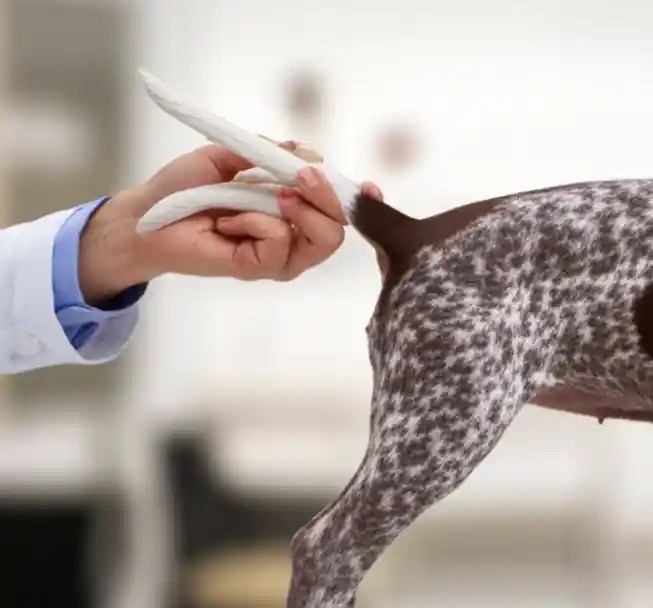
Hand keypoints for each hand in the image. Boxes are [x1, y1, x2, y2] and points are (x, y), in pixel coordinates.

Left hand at [78, 143, 381, 303]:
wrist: (146, 214)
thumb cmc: (184, 187)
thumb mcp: (231, 156)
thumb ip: (270, 154)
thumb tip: (308, 154)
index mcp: (293, 207)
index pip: (339, 208)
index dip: (359, 198)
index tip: (368, 186)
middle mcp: (293, 235)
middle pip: (340, 226)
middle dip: (330, 197)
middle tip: (302, 176)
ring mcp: (280, 256)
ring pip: (324, 240)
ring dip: (302, 210)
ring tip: (274, 195)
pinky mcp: (260, 269)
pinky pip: (280, 243)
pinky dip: (257, 223)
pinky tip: (230, 220)